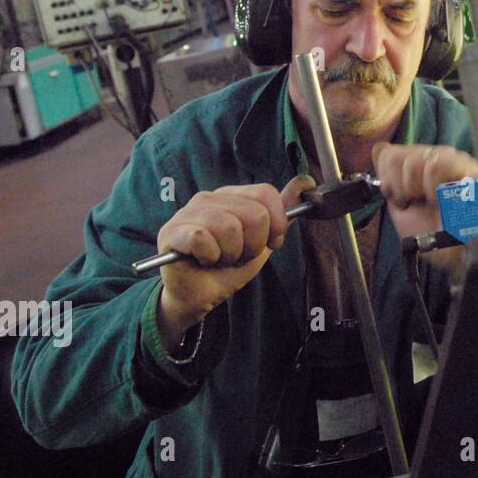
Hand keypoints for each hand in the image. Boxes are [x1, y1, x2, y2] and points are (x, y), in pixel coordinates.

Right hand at [155, 175, 313, 345]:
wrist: (200, 296)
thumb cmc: (228, 267)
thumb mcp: (264, 239)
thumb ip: (282, 212)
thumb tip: (305, 182)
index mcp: (231, 196)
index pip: (266, 193)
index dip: (276, 223)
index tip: (270, 243)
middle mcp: (208, 198)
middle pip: (254, 214)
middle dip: (253, 245)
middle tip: (238, 256)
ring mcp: (187, 213)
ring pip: (229, 227)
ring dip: (232, 254)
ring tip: (220, 259)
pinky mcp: (171, 232)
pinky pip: (203, 239)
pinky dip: (210, 257)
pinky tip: (203, 261)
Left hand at [372, 143, 477, 267]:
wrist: (452, 250)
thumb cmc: (429, 230)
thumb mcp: (400, 202)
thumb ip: (389, 175)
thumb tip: (379, 147)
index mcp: (421, 161)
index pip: (388, 153)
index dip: (385, 177)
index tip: (395, 196)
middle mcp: (438, 155)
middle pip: (396, 157)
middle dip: (398, 186)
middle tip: (413, 201)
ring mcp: (454, 160)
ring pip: (412, 161)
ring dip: (414, 188)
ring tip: (427, 201)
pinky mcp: (467, 167)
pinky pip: (434, 166)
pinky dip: (430, 187)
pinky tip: (440, 199)